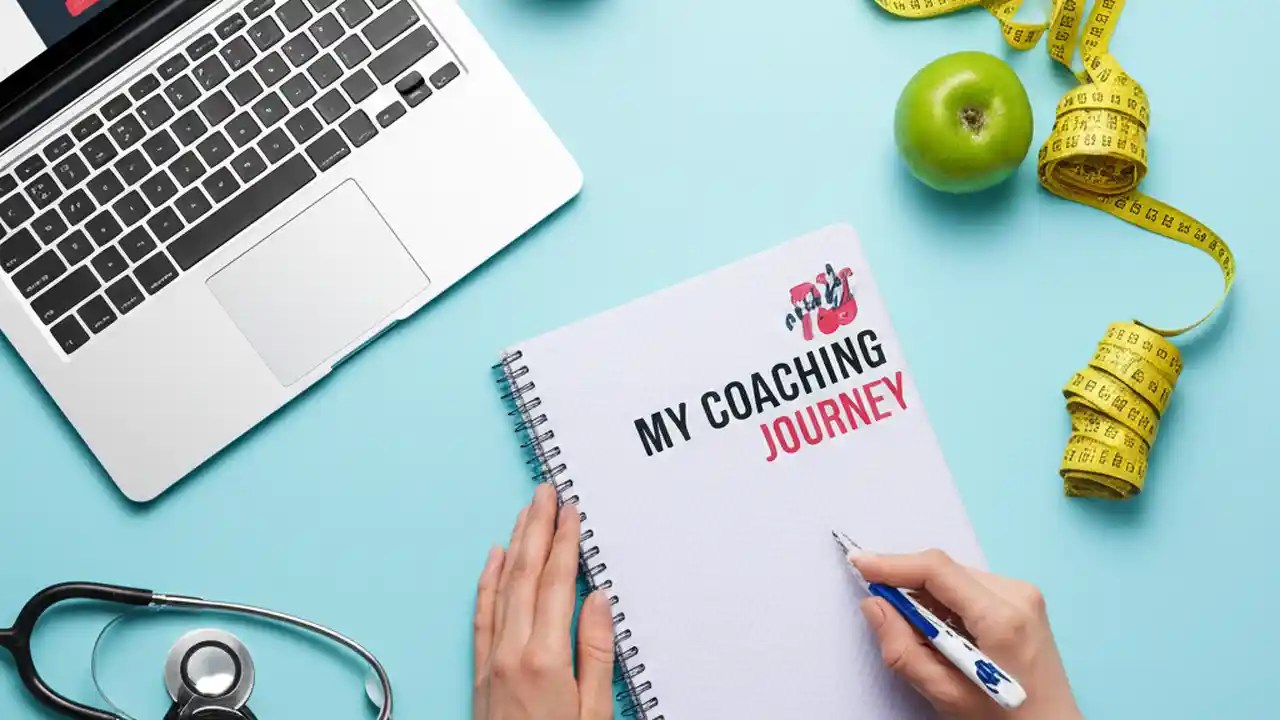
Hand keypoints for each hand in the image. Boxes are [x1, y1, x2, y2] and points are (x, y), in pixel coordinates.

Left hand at [473, 483, 614, 719]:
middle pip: (526, 574)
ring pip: (502, 588)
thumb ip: (597, 652)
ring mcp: (491, 661)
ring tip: (526, 511)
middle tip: (545, 492)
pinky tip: (494, 559)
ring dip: (515, 544)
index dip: (565, 542)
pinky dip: (487, 582)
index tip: (571, 511)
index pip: (557, 583)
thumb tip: (599, 599)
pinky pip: (481, 615)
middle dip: (537, 528)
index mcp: (546, 658)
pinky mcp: (479, 674)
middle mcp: (512, 652)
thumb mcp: (596, 713)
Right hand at [854, 550, 1081, 719]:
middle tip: (884, 610)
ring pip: (955, 577)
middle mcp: (1017, 594)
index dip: (893, 564)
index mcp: (1002, 617)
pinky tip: (946, 634)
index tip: (858, 563)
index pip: (937, 570)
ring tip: (922, 636)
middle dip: (907, 583)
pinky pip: (970, 587)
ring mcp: (1024, 594)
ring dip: (927, 596)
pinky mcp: (1023, 599)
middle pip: (945, 571)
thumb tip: (873, 604)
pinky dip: (946, 603)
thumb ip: (902, 648)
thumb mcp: (945, 694)